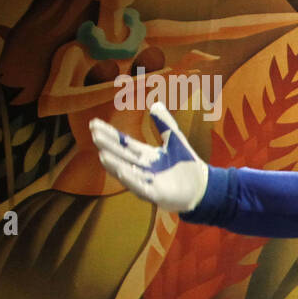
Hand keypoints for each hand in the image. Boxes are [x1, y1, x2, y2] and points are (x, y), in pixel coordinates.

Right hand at [89, 103, 208, 212]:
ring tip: (102, 155)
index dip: (110, 134)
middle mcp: (142, 169)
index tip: (94, 124)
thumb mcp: (175, 140)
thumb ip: (165, 124)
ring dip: (115, 164)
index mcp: (145, 156)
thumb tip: (155, 104)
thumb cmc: (187, 164)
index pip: (124, 143)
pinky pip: (141, 188)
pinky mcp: (156, 195)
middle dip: (108, 146)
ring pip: (127, 173)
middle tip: (94, 135)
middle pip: (122, 156)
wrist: (203, 187)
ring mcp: (147, 182)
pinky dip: (131, 180)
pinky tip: (121, 172)